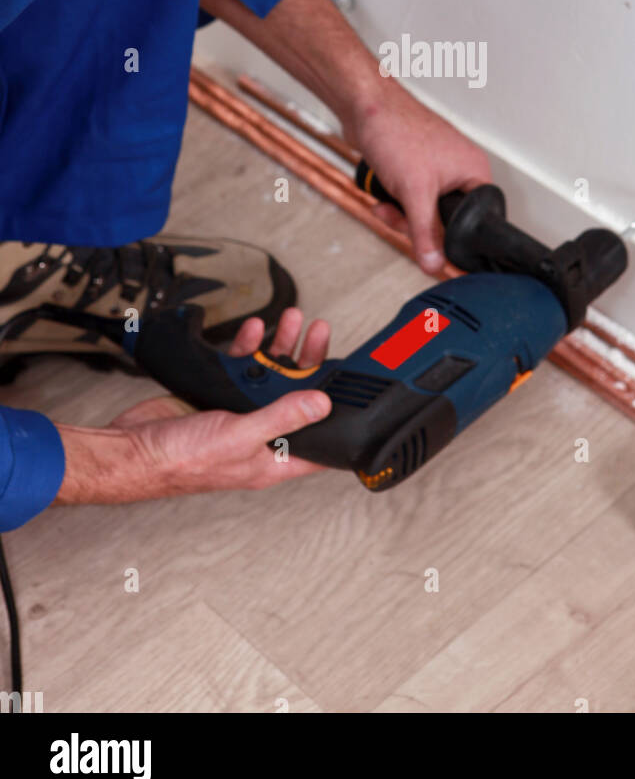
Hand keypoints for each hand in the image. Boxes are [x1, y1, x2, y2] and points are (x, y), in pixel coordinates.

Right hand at [55, 309, 332, 505]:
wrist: (134, 448)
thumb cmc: (184, 459)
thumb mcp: (241, 437)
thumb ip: (283, 419)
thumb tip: (323, 405)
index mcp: (273, 459)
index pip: (319, 443)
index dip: (340, 422)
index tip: (356, 394)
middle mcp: (261, 437)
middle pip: (298, 397)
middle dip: (310, 362)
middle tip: (319, 331)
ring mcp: (240, 415)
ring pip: (271, 377)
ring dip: (282, 346)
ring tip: (292, 318)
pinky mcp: (218, 396)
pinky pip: (242, 367)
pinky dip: (250, 346)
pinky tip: (255, 328)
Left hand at [344, 80, 491, 273]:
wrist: (364, 108)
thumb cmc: (396, 130)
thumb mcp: (415, 193)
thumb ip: (426, 233)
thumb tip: (435, 263)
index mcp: (475, 172)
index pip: (476, 220)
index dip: (454, 236)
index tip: (435, 246)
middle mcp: (460, 170)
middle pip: (445, 220)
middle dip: (416, 223)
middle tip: (402, 216)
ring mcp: (437, 169)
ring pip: (423, 212)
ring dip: (401, 213)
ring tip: (388, 203)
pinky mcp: (415, 169)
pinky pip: (410, 200)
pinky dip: (394, 201)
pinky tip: (383, 195)